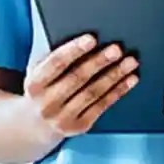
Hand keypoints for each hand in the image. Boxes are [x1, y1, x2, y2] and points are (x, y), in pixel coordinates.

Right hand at [23, 34, 139, 139]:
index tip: (91, 38)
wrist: (36, 123)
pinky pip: (102, 106)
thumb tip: (83, 36)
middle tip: (116, 49)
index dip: (74, 50)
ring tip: (130, 62)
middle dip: (99, 62)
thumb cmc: (43, 86)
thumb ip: (53, 55)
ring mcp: (63, 118)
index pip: (55, 64)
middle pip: (77, 79)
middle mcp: (46, 104)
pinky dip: (118, 91)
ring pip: (93, 93)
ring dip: (114, 76)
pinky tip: (130, 79)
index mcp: (34, 84)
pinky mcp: (79, 127)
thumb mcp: (38, 71)